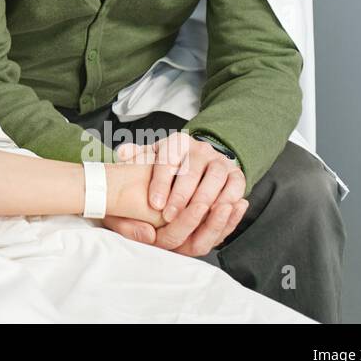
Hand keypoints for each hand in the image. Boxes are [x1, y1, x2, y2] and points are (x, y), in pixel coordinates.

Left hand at [102, 135, 247, 255]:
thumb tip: (123, 153)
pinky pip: (235, 187)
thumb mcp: (151, 159)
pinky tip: (213, 216)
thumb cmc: (170, 166)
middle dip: (180, 196)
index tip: (155, 203)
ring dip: (202, 200)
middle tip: (169, 217)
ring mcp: (220, 161)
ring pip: (214, 179)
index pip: (168, 159)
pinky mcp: (237, 174)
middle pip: (191, 171)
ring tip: (191, 219)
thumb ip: (136, 157)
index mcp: (177, 142)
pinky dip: (226, 201)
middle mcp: (200, 149)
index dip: (161, 183)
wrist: (202, 164)